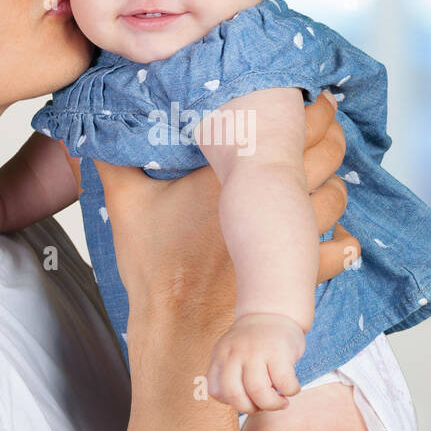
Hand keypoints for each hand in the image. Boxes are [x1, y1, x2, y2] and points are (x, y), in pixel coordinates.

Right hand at [94, 92, 356, 353]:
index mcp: (232, 180)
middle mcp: (268, 206)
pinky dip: (343, 238)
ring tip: (331, 168)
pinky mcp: (297, 275)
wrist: (177, 334)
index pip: (285, 131)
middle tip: (327, 120)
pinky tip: (339, 230)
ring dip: (337, 181)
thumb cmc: (155, 273)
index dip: (308, 109)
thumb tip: (87, 131)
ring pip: (335, 198)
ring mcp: (287, 242)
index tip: (308, 95)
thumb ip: (112, 163)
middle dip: (330, 134)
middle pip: (323, 156)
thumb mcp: (126, 209)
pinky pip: (338, 250)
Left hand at [206, 312, 304, 413]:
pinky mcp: (279, 351)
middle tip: (263, 406)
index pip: (215, 390)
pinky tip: (292, 387)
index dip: (231, 402)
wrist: (274, 312)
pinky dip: (290, 391)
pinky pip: (284, 383)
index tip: (246, 398)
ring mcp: (256, 351)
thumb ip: (228, 375)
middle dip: (250, 409)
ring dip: (272, 405)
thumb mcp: (231, 353)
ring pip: (259, 392)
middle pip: (234, 395)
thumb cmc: (255, 343)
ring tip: (281, 402)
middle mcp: (235, 353)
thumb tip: (239, 404)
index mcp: (221, 355)